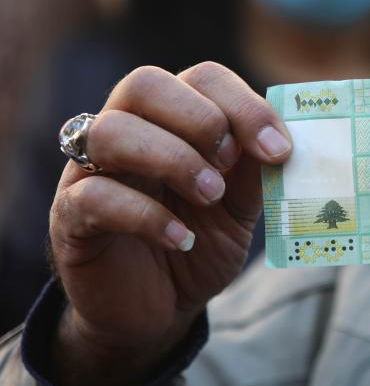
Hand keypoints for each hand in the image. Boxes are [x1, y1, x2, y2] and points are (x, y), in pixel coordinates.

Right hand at [47, 62, 291, 385]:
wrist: (161, 309)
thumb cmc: (201, 240)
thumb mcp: (242, 205)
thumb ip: (256, 170)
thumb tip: (283, 142)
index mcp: (174, 118)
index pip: (203, 77)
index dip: (244, 104)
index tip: (279, 149)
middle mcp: (127, 130)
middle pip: (144, 84)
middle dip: (199, 118)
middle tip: (229, 163)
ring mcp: (90, 170)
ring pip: (110, 131)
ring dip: (172, 160)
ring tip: (210, 197)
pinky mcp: (69, 217)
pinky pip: (92, 195)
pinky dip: (144, 215)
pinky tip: (182, 239)